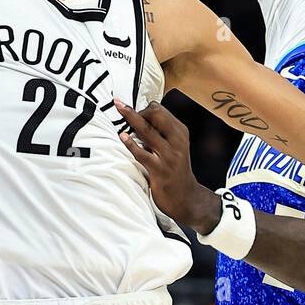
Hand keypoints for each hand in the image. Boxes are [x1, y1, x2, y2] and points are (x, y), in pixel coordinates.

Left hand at [114, 99, 218, 231]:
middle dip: (136, 109)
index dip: (143, 108)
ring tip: (119, 109)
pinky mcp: (160, 170)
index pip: (161, 111)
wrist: (186, 197)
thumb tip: (138, 117)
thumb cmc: (175, 170)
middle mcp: (177, 141)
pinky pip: (142, 154)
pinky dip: (131, 144)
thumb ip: (161, 133)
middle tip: (120, 107)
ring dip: (131, 118)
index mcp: (180, 132)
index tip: (130, 109)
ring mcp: (169, 155)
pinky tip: (123, 137)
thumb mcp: (174, 147)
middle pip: (156, 115)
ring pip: (147, 131)